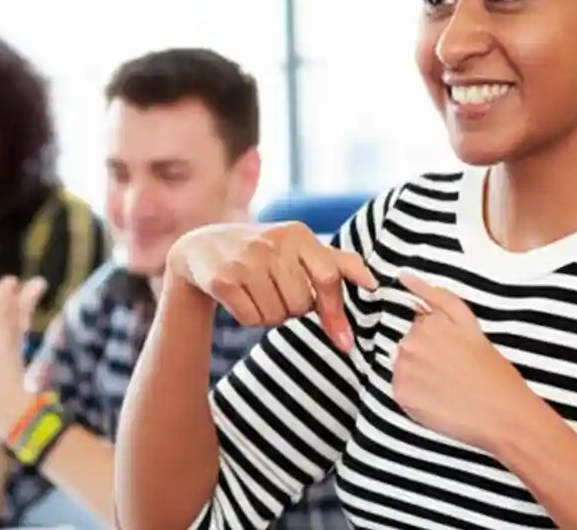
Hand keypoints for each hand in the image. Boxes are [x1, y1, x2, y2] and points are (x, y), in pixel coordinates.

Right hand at [165, 221, 377, 352]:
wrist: (202, 247)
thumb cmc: (263, 253)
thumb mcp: (300, 249)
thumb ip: (339, 264)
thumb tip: (374, 285)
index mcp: (298, 234)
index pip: (329, 277)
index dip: (336, 312)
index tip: (345, 342)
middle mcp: (272, 242)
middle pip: (301, 304)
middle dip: (293, 310)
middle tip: (278, 294)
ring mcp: (245, 260)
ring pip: (277, 316)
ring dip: (271, 315)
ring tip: (258, 293)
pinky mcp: (223, 279)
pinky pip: (252, 319)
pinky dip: (249, 317)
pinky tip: (240, 298)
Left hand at [391, 272, 539, 451]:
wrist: (504, 413)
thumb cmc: (492, 369)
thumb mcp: (468, 323)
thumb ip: (436, 297)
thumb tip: (403, 275)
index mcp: (426, 324)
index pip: (419, 329)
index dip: (438, 344)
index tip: (454, 356)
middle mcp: (410, 343)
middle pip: (409, 348)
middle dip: (426, 358)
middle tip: (453, 374)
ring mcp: (403, 369)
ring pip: (404, 369)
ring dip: (419, 377)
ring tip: (448, 388)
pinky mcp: (402, 395)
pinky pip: (402, 392)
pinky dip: (416, 397)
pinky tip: (439, 401)